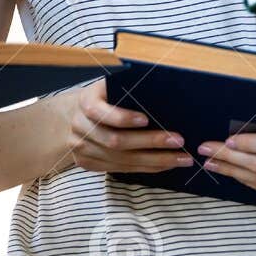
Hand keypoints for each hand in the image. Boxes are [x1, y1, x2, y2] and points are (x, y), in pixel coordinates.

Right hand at [58, 79, 192, 174]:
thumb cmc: (104, 98)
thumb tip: (164, 92)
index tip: (146, 119)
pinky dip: (145, 168)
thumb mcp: (110, 86)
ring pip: (120, 160)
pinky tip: (164, 165)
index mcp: (86, 102)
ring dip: (154, 161)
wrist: (76, 113)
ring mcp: (80, 147)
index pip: (102, 113)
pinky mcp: (86, 163)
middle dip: (150, 142)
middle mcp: (80, 126)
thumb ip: (128, 88)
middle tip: (178, 141)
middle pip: (115, 141)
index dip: (123, 118)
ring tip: (180, 158)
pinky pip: (119, 170)